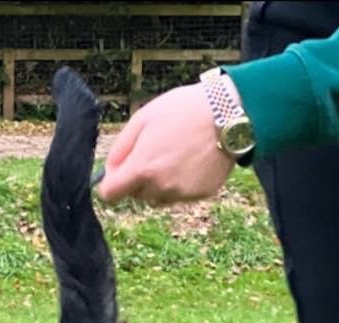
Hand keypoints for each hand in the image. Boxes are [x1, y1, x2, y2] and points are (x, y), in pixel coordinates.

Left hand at [97, 83, 235, 204]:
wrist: (231, 111)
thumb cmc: (184, 109)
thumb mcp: (143, 119)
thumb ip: (119, 149)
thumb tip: (107, 173)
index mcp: (141, 168)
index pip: (109, 195)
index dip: (111, 184)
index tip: (119, 173)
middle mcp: (159, 186)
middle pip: (135, 195)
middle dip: (138, 179)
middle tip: (156, 152)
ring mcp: (181, 192)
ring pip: (157, 197)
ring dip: (159, 184)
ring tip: (176, 155)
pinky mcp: (201, 194)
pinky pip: (181, 195)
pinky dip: (182, 183)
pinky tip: (193, 160)